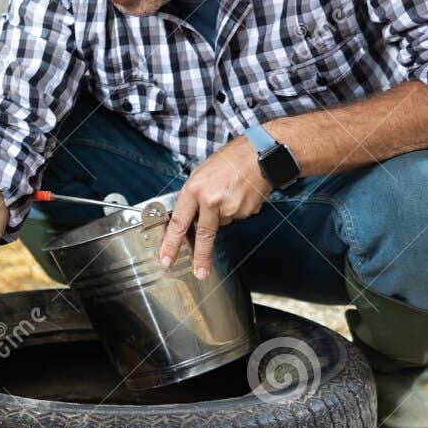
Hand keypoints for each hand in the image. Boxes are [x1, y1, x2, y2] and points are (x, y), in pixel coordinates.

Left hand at [157, 136, 271, 277]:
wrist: (260, 153)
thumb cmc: (228, 160)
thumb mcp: (201, 173)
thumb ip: (193, 197)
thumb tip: (188, 219)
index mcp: (195, 189)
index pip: (179, 222)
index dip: (171, 243)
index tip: (166, 259)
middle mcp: (211, 200)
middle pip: (204, 235)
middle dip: (200, 256)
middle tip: (200, 273)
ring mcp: (231, 207)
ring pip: (222, 222)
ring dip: (222, 213)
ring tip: (229, 191)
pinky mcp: (246, 211)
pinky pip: (236, 217)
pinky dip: (236, 209)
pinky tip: (240, 193)